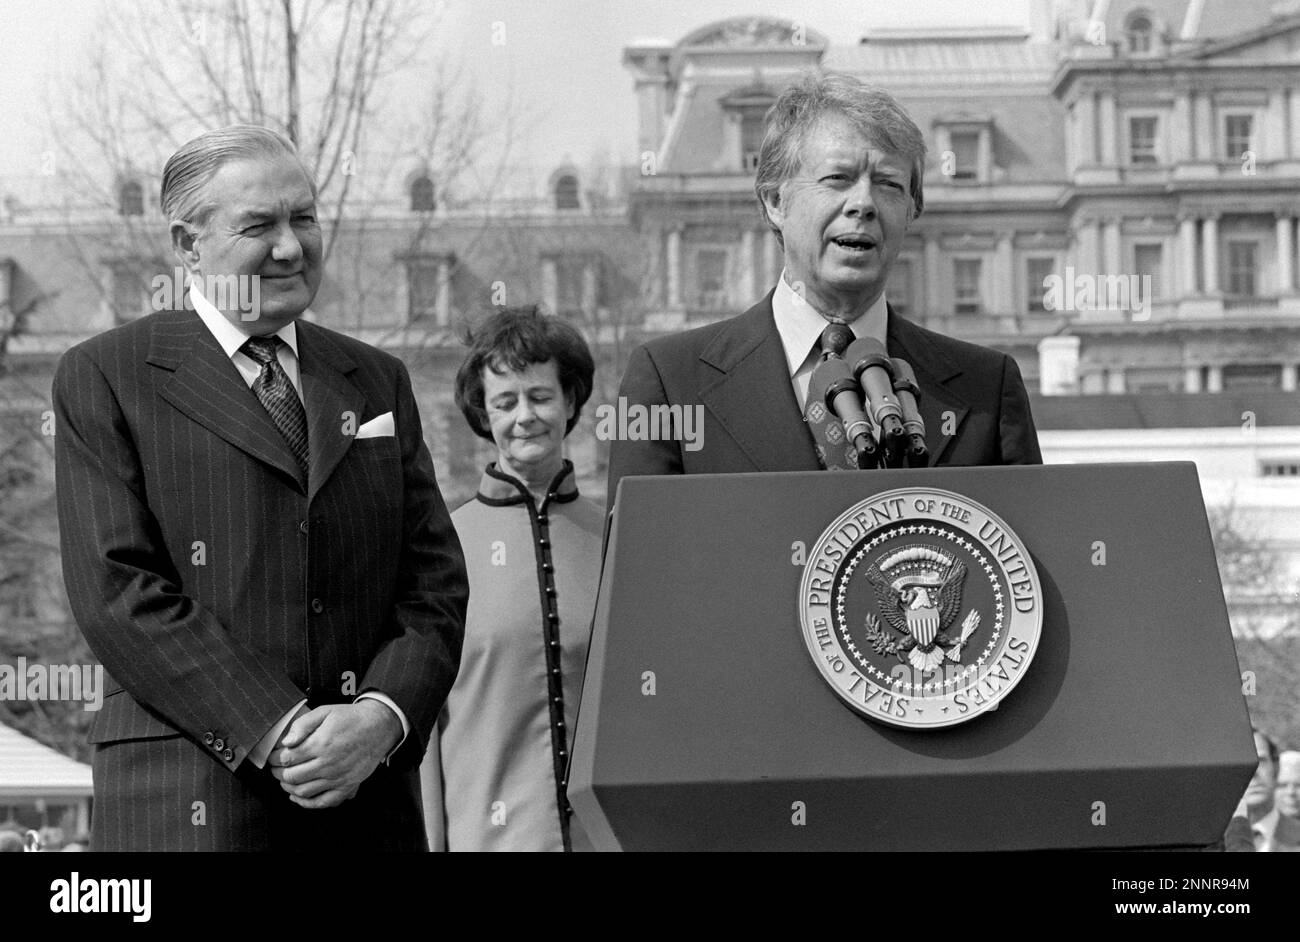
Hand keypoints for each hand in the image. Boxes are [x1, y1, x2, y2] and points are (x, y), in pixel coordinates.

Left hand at [268, 701, 401, 808]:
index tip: (272, 756)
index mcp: (321, 744)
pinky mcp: (346, 786)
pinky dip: (307, 803)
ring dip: (288, 788)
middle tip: (276, 768)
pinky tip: (298, 797)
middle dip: (278, 773)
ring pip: (303, 791)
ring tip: (285, 780)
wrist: (379, 726)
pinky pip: (323, 802)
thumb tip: (286, 742)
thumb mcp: (325, 711)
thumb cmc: (352, 718)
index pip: (287, 758)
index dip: (275, 758)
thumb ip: (303, 724)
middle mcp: (328, 764)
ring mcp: (337, 777)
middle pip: (292, 777)